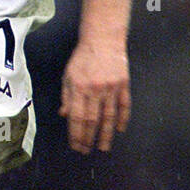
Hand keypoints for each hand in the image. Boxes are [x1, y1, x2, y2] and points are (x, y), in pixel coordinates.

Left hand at [59, 38, 130, 153]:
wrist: (103, 40)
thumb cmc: (83, 57)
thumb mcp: (68, 75)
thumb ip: (67, 96)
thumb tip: (64, 115)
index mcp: (79, 87)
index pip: (77, 117)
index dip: (76, 134)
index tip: (76, 146)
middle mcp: (95, 89)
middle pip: (92, 120)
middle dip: (89, 138)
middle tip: (87, 150)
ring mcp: (111, 87)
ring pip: (109, 117)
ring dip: (106, 135)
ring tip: (104, 147)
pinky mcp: (124, 84)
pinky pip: (124, 106)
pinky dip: (123, 119)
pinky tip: (119, 130)